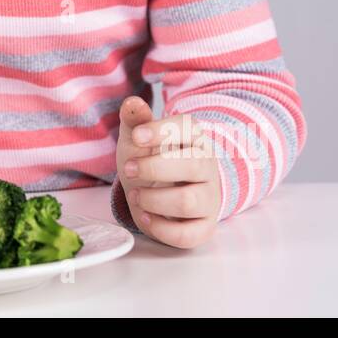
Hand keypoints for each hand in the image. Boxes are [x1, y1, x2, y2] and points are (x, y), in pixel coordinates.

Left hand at [116, 95, 222, 248]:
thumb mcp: (139, 139)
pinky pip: (189, 234)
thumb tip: (132, 103)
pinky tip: (145, 217)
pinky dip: (162, 229)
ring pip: (189, 201)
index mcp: (194, 139)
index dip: (162, 131)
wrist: (161, 192)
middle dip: (154, 167)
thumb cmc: (151, 159)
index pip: (189, 128)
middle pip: (194, 164)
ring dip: (154, 199)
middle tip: (128, 169)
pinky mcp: (204, 226)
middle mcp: (207, 167)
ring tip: (135, 196)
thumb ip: (135, 121)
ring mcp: (209, 198)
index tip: (136, 137)